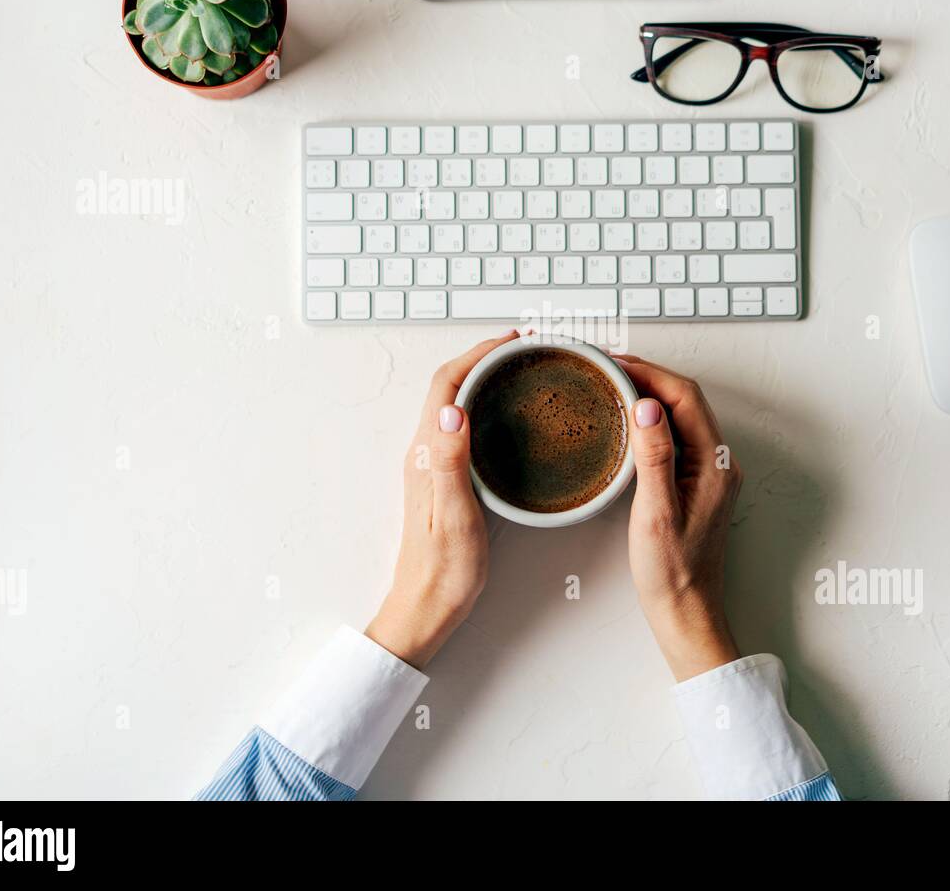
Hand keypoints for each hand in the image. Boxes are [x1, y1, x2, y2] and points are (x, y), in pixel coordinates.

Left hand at [365, 330, 518, 668]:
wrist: (424, 608)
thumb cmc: (443, 572)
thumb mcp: (454, 517)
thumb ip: (451, 462)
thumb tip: (455, 409)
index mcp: (427, 454)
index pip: (447, 385)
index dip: (477, 354)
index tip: (512, 341)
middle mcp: (426, 452)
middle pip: (450, 385)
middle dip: (484, 357)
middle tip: (525, 347)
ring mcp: (434, 464)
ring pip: (456, 403)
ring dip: (484, 378)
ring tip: (521, 369)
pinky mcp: (444, 477)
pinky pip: (463, 426)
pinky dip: (486, 405)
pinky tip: (509, 414)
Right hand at [616, 354, 743, 680]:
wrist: (687, 613)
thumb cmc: (672, 574)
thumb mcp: (656, 514)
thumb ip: (655, 457)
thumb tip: (647, 406)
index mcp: (715, 465)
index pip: (685, 398)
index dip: (650, 373)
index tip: (614, 362)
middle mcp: (718, 463)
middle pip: (685, 400)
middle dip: (647, 376)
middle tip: (606, 366)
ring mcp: (709, 473)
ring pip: (680, 416)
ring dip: (648, 395)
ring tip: (611, 384)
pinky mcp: (696, 484)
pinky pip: (675, 436)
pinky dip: (650, 420)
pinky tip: (626, 422)